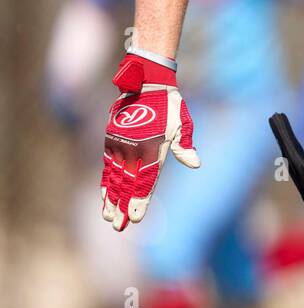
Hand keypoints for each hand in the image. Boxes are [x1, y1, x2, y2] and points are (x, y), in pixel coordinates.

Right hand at [101, 53, 198, 231]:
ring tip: (108, 216)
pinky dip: (106, 181)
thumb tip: (195, 164)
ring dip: (111, 198)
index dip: (140, 201)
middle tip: (118, 226)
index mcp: (153, 148)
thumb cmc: (169, 105)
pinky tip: (104, 194)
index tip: (136, 218)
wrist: (145, 81)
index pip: (145, 181)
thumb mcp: (182, 122)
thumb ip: (185, 145)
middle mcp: (134, 149)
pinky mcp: (111, 138)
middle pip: (127, 184)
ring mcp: (120, 144)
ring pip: (114, 177)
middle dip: (122, 206)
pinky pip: (107, 165)